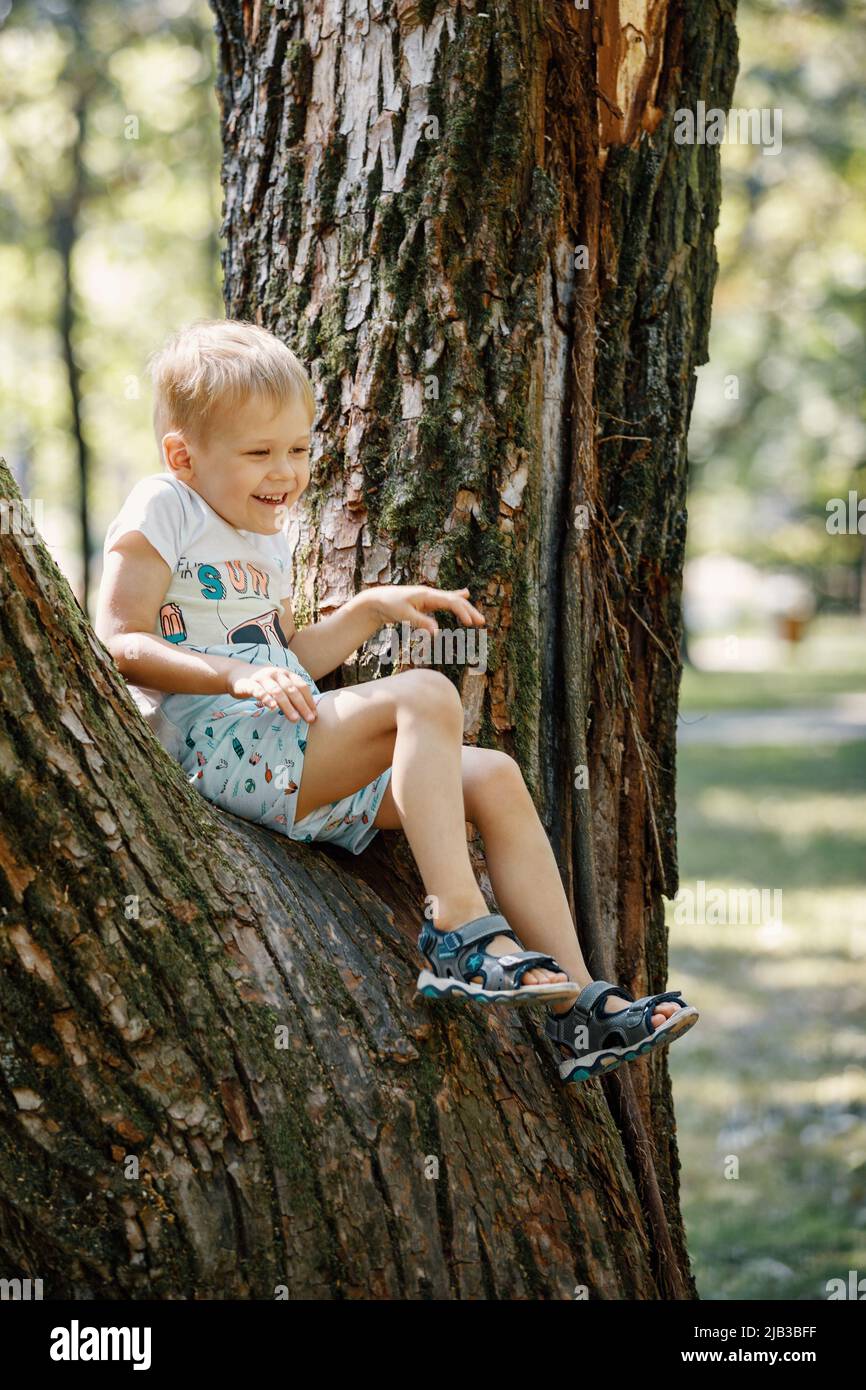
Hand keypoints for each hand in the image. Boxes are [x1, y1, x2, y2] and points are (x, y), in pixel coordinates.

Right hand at [226, 663, 317, 721]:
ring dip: (287, 706)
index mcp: (286, 674)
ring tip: (294, 719)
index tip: (315, 714)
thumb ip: (290, 692)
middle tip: (309, 719)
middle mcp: (276, 673)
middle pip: (291, 690)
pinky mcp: (249, 683)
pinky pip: (259, 691)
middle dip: (302, 705)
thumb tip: (308, 710)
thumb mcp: (278, 684)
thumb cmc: (263, 682)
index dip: (309, 700)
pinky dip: (267, 699)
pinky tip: (273, 708)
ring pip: (277, 691)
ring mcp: (262, 677)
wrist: (237, 673)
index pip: (301, 686)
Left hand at [367, 585, 484, 634]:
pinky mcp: (426, 603)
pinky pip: (445, 601)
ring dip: (466, 608)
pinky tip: (465, 594)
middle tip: (482, 622)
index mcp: (427, 595)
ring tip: (478, 617)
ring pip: (452, 601)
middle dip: (469, 611)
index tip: (469, 624)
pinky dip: (456, 599)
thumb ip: (421, 622)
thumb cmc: (389, 605)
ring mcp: (429, 598)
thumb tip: (437, 632)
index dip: (462, 612)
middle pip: (455, 601)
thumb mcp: (404, 614)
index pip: (450, 602)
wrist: (377, 599)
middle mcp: (431, 594)